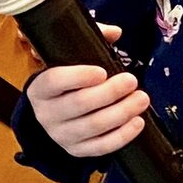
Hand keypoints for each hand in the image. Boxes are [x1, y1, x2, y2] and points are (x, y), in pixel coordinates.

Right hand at [26, 23, 148, 157]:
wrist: (53, 114)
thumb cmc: (66, 82)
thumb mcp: (69, 58)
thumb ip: (91, 39)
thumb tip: (115, 32)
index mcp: (40, 88)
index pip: (55, 82)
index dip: (78, 77)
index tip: (102, 71)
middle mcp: (46, 113)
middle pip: (78, 104)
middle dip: (109, 93)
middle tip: (132, 81)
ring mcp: (60, 135)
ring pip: (93, 126)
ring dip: (122, 112)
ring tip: (142, 99)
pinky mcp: (76, 150)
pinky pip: (101, 147)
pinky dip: (122, 135)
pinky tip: (137, 122)